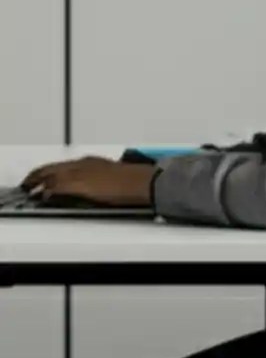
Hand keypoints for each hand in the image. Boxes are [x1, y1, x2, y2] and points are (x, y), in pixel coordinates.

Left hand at [20, 157, 154, 207]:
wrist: (143, 182)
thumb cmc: (136, 179)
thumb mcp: (116, 174)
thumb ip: (102, 176)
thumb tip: (100, 184)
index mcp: (93, 160)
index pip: (64, 164)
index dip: (50, 170)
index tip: (43, 175)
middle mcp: (84, 164)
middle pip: (53, 167)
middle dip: (40, 174)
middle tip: (30, 181)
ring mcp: (81, 174)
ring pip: (51, 175)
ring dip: (40, 182)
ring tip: (33, 190)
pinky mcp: (80, 185)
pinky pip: (57, 187)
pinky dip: (49, 191)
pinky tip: (45, 197)